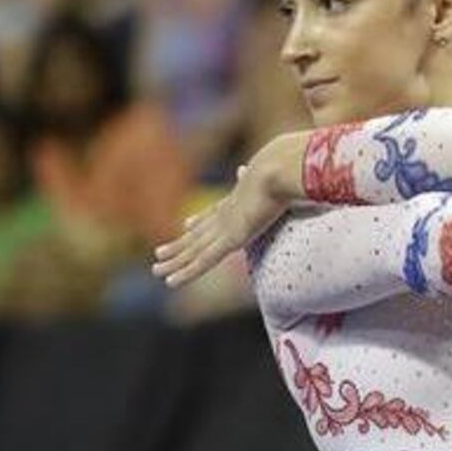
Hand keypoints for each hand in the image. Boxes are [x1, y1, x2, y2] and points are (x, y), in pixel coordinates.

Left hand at [150, 160, 286, 287]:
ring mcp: (226, 226)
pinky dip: (186, 272)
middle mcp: (228, 213)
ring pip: (193, 250)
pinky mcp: (230, 238)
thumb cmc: (288, 171)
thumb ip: (285, 179)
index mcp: (239, 199)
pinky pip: (203, 261)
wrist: (280, 168)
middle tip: (160, 252)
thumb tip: (295, 170)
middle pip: (198, 233)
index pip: (215, 213)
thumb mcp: (284, 177)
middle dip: (180, 244)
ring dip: (174, 260)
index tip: (186, 224)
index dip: (200, 220)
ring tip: (156, 268)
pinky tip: (170, 282)